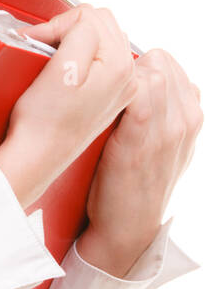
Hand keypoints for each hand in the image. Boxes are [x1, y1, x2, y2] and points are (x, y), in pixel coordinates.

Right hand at [0, 4, 137, 208]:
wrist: (38, 158)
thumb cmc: (42, 123)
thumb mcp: (60, 66)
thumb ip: (80, 31)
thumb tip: (80, 20)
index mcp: (120, 66)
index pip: (90, 16)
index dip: (57, 24)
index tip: (39, 43)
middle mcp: (127, 76)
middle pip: (100, 24)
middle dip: (69, 30)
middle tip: (45, 49)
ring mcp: (120, 87)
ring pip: (99, 40)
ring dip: (74, 42)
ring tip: (52, 60)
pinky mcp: (108, 95)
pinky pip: (97, 60)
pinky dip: (78, 57)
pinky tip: (62, 72)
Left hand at [75, 48, 202, 274]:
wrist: (128, 227)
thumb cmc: (137, 184)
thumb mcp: (165, 146)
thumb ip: (163, 113)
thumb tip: (141, 83)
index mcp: (192, 115)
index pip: (167, 63)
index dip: (137, 66)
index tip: (115, 82)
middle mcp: (186, 118)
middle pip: (157, 61)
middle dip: (126, 68)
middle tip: (104, 89)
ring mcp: (168, 127)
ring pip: (147, 71)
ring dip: (117, 79)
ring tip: (99, 99)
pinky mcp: (141, 137)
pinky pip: (134, 91)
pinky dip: (112, 91)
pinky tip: (95, 106)